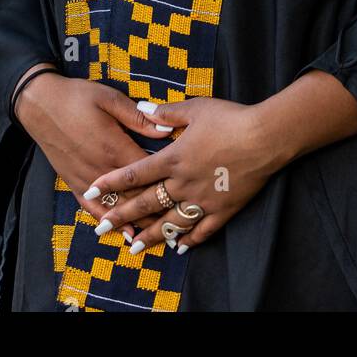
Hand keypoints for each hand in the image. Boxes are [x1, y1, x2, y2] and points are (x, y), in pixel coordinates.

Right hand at [15, 75, 172, 238]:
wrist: (40, 104)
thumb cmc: (77, 97)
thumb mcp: (110, 99)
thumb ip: (139, 118)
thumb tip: (167, 129)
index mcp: (115, 147)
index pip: (148, 172)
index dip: (168, 181)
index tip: (187, 189)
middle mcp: (101, 169)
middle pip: (134, 195)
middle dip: (158, 209)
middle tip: (181, 222)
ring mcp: (86, 179)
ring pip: (116, 206)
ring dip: (137, 220)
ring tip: (159, 235)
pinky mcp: (73, 183)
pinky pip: (92, 209)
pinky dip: (109, 221)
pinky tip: (123, 232)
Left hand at [80, 96, 282, 254]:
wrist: (265, 137)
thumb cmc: (230, 118)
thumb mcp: (196, 108)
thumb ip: (168, 113)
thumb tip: (144, 109)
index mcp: (174, 158)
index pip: (134, 173)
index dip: (111, 182)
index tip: (91, 190)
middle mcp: (183, 183)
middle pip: (146, 203)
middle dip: (121, 217)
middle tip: (101, 229)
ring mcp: (202, 199)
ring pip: (170, 223)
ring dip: (150, 236)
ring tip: (133, 248)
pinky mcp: (223, 210)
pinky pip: (202, 231)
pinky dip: (189, 241)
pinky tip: (179, 248)